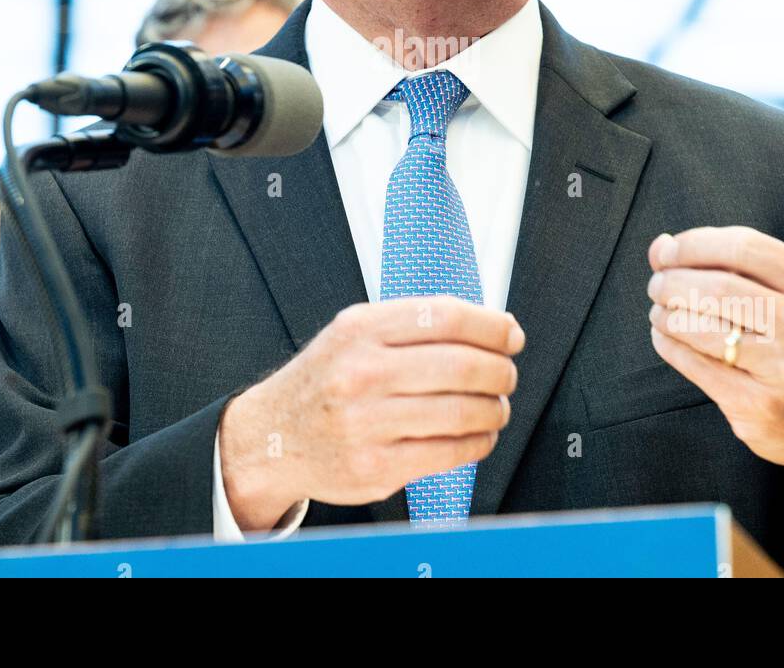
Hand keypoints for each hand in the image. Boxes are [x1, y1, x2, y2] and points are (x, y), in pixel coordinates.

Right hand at [219, 297, 523, 530]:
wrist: (273, 437)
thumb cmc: (326, 380)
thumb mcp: (354, 333)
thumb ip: (414, 324)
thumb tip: (491, 326)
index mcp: (360, 329)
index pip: (445, 316)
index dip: (491, 326)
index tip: (511, 335)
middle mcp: (361, 372)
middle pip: (462, 366)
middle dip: (500, 371)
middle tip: (506, 375)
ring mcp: (367, 423)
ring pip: (462, 412)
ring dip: (494, 410)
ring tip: (495, 407)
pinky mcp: (376, 467)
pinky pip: (449, 453)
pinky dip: (478, 443)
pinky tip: (478, 435)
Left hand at [646, 226, 783, 513]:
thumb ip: (734, 267)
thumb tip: (661, 246)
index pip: (743, 248)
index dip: (693, 245)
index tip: (667, 251)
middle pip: (717, 288)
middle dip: (672, 281)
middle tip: (657, 285)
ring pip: (700, 328)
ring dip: (665, 314)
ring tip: (660, 311)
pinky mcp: (759, 408)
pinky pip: (695, 366)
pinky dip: (669, 345)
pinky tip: (666, 337)